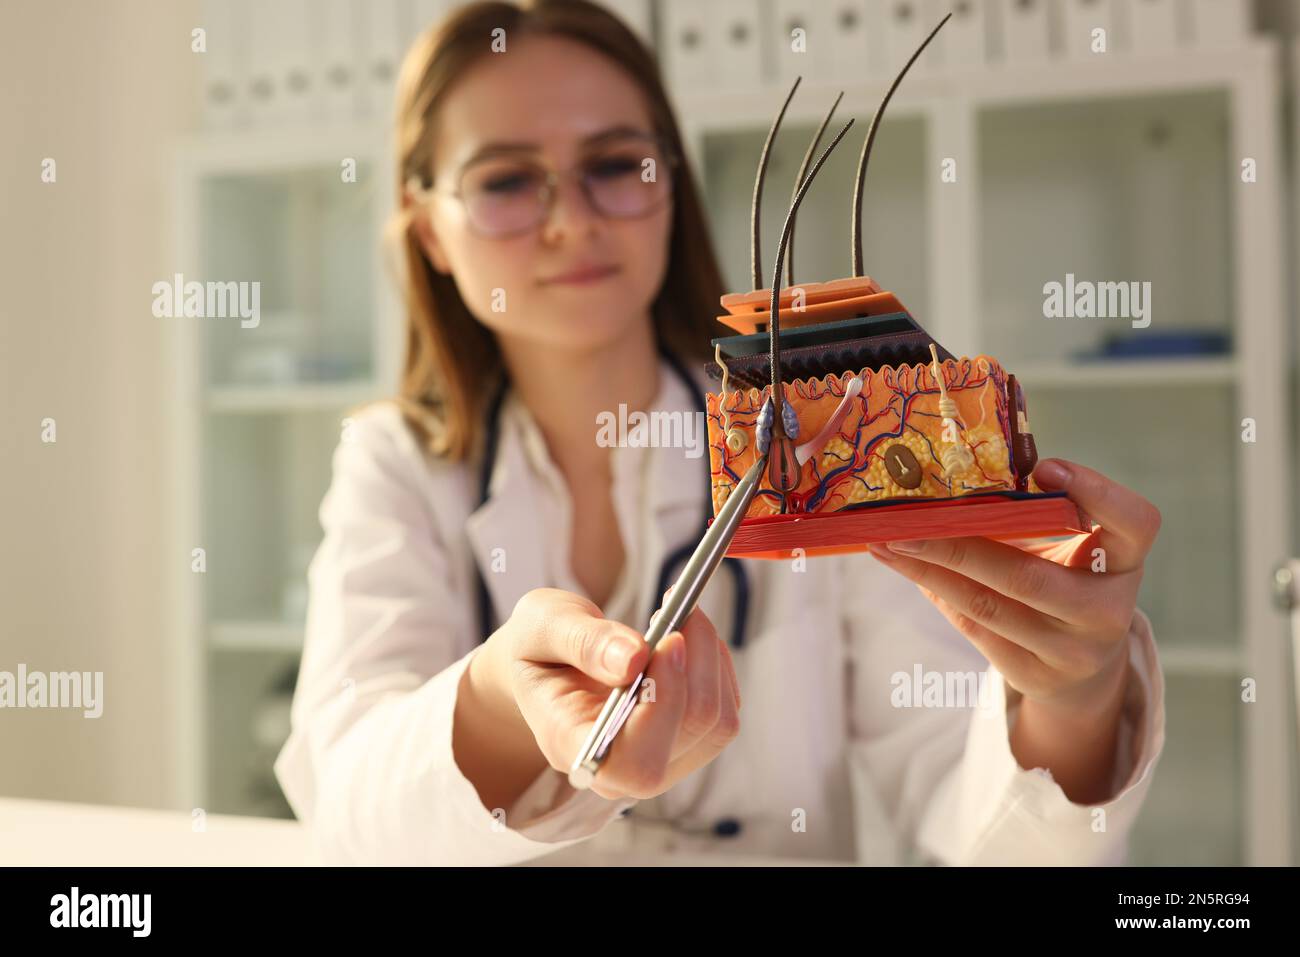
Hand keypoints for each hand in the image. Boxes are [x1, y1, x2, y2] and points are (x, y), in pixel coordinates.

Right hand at [481, 587, 741, 801]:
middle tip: (679, 607)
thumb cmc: (539, 647)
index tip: (669, 638)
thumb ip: (582, 641)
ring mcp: (658, 761)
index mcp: (572, 747)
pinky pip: (725, 713)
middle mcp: (620, 770)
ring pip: (716, 723)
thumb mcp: (542, 627)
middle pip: (688, 734)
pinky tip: (688, 638)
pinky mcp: (686, 744)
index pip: (634, 759)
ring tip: (681, 616)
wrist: (547, 664)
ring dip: (710, 659)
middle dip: (696, 664)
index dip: (663, 703)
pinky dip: (716, 666)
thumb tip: (635, 658)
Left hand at [866, 458, 1160, 713]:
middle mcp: (1107, 611)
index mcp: (1125, 562)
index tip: (1045, 467)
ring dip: (929, 571)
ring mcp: (1072, 651)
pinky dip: (936, 592)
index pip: (1135, 524)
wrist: (1083, 671)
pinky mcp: (1036, 675)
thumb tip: (953, 480)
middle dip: (958, 545)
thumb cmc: (1067, 582)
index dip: (1096, 493)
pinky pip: (975, 629)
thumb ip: (1037, 516)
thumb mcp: (1072, 549)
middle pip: (1028, 576)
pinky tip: (905, 568)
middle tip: (906, 520)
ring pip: (988, 607)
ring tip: (887, 543)